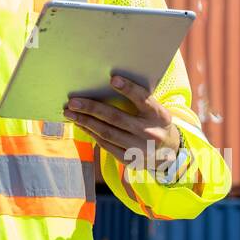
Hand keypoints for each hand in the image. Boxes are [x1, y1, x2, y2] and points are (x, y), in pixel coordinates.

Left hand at [62, 75, 181, 172]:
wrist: (169, 152)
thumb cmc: (154, 122)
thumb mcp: (154, 110)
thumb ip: (138, 100)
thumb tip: (107, 84)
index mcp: (159, 115)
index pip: (143, 99)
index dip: (128, 89)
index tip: (112, 78)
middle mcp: (150, 132)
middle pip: (116, 118)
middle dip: (91, 108)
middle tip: (73, 102)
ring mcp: (140, 149)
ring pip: (107, 133)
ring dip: (85, 122)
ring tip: (70, 113)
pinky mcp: (130, 160)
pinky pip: (106, 145)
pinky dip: (92, 133)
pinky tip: (81, 125)